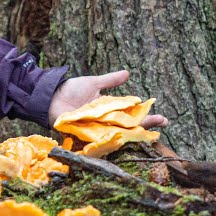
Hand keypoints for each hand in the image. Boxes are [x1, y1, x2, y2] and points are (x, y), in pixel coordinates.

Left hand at [47, 69, 168, 128]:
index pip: (133, 116)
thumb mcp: (94, 83)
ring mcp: (97, 129)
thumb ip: (110, 81)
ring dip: (134, 135)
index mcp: (110, 110)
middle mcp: (106, 122)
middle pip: (130, 127)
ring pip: (119, 134)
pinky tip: (126, 140)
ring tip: (150, 134)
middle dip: (147, 127)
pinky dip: (112, 141)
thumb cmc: (71, 90)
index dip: (148, 117)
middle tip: (162, 124)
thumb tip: (128, 73)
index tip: (163, 118)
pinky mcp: (86, 134)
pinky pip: (101, 140)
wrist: (52, 96)